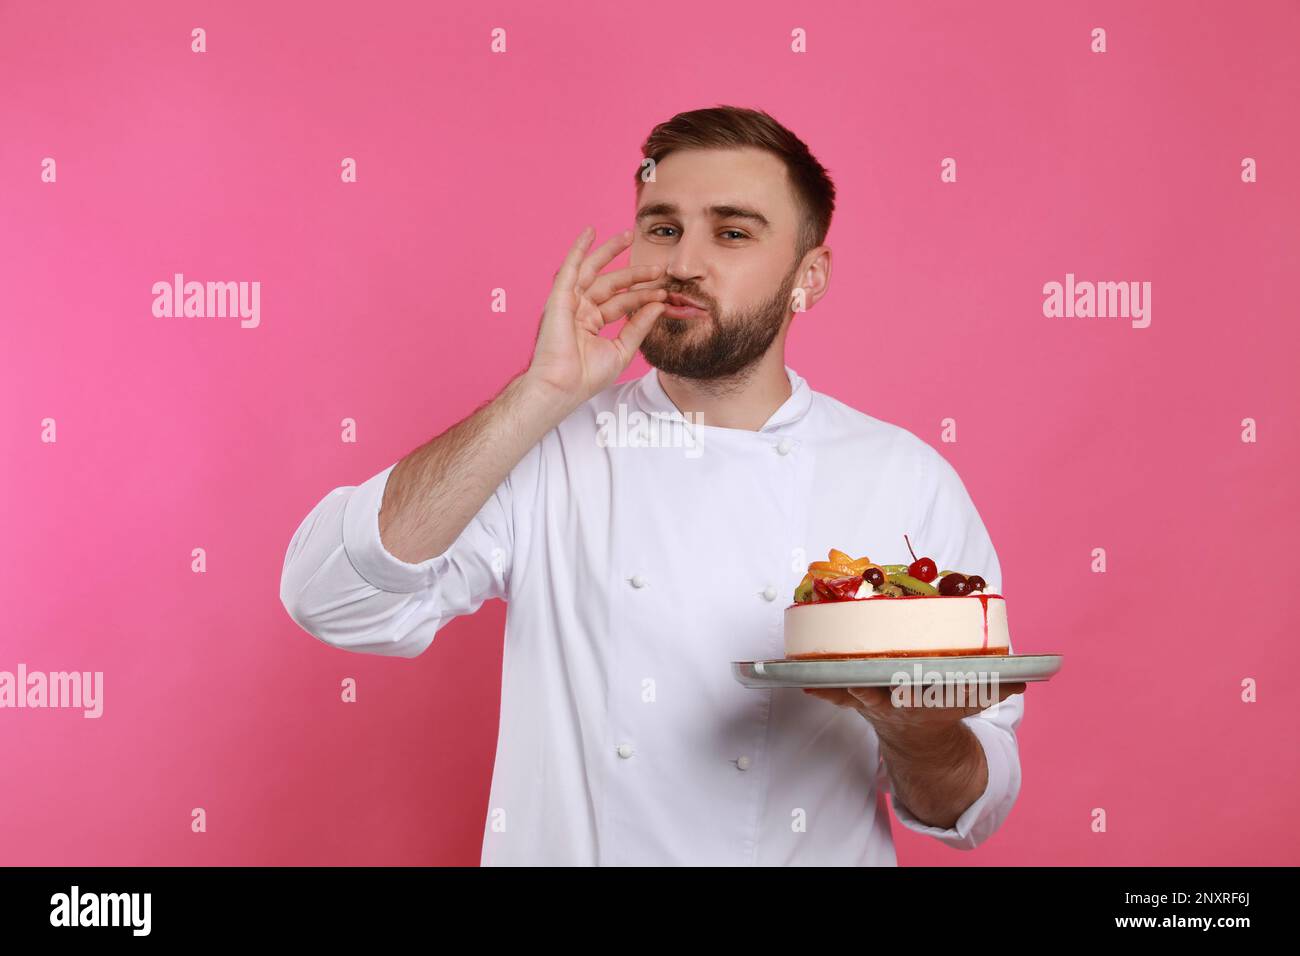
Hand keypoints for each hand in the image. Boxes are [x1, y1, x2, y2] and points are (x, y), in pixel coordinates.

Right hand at [524, 225, 667, 409]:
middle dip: (634, 273)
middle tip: (657, 267)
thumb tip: (658, 305)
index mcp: (591, 323)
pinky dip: (579, 248)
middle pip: (610, 283)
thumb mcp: (621, 350)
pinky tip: (590, 232)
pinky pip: (570, 267)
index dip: (642, 296)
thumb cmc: (585, 376)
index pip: (621, 303)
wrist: (563, 386)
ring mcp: (568, 302)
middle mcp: (579, 309)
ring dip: (610, 252)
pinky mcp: (559, 297)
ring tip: (629, 234)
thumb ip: (638, 326)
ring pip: (593, 270)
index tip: (663, 292)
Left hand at [802, 680, 1025, 741]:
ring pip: (840, 688)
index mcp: (913, 700)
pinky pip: (827, 688)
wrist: (917, 735)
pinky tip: (795, 674)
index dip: (890, 690)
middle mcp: (885, 699)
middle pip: (867, 690)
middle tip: (845, 677)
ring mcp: (864, 696)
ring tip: (805, 667)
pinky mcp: (848, 692)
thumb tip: (1028, 678)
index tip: (879, 685)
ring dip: (825, 679)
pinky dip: (813, 682)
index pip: (901, 694)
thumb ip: (996, 686)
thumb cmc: (942, 704)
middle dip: (854, 685)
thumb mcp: (969, 701)